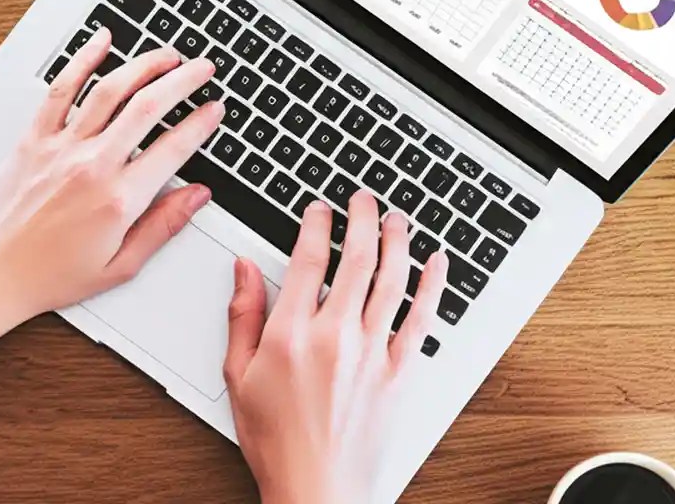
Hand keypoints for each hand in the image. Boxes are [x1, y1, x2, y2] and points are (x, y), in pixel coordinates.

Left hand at [0, 27, 223, 324]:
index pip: (174, 147)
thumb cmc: (49, 276)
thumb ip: (163, 226)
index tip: (215, 109)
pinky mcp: (33, 139)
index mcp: (119, 200)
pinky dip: (83, 59)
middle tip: (203, 68)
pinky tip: (102, 41)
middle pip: (148, 105)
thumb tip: (197, 196)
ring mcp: (61, 147)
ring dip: (144, 64)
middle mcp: (92, 165)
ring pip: (110, 89)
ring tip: (167, 55)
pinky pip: (61, 89)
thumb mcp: (120, 266)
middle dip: (184, 80)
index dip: (201, 123)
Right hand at [223, 190, 449, 503]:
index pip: (307, 259)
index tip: (319, 209)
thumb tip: (244, 271)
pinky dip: (432, 286)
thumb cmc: (276, 441)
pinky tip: (436, 263)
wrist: (317, 490)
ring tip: (397, 219)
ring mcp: (372, 353)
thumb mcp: (238, 376)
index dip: (315, 223)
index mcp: (290, 334)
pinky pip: (421, 320)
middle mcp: (335, 336)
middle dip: (361, 219)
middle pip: (356, 258)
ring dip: (397, 241)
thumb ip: (242, 316)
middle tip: (363, 200)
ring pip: (392, 280)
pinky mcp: (399, 373)